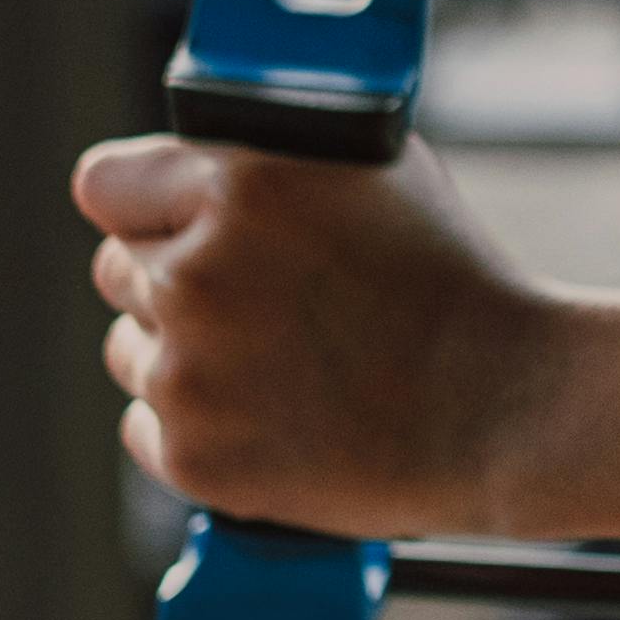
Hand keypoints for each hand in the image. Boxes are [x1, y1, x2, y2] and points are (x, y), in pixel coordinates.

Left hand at [76, 136, 619, 547]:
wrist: (512, 409)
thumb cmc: (458, 285)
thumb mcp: (380, 175)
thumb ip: (270, 164)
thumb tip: (194, 173)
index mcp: (240, 187)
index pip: (107, 185)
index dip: (148, 205)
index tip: (176, 225)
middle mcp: (196, 274)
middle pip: (116, 269)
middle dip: (176, 282)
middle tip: (262, 305)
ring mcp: (187, 371)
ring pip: (130, 352)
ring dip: (184, 356)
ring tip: (285, 368)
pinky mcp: (192, 455)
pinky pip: (147, 428)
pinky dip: (198, 428)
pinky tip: (275, 419)